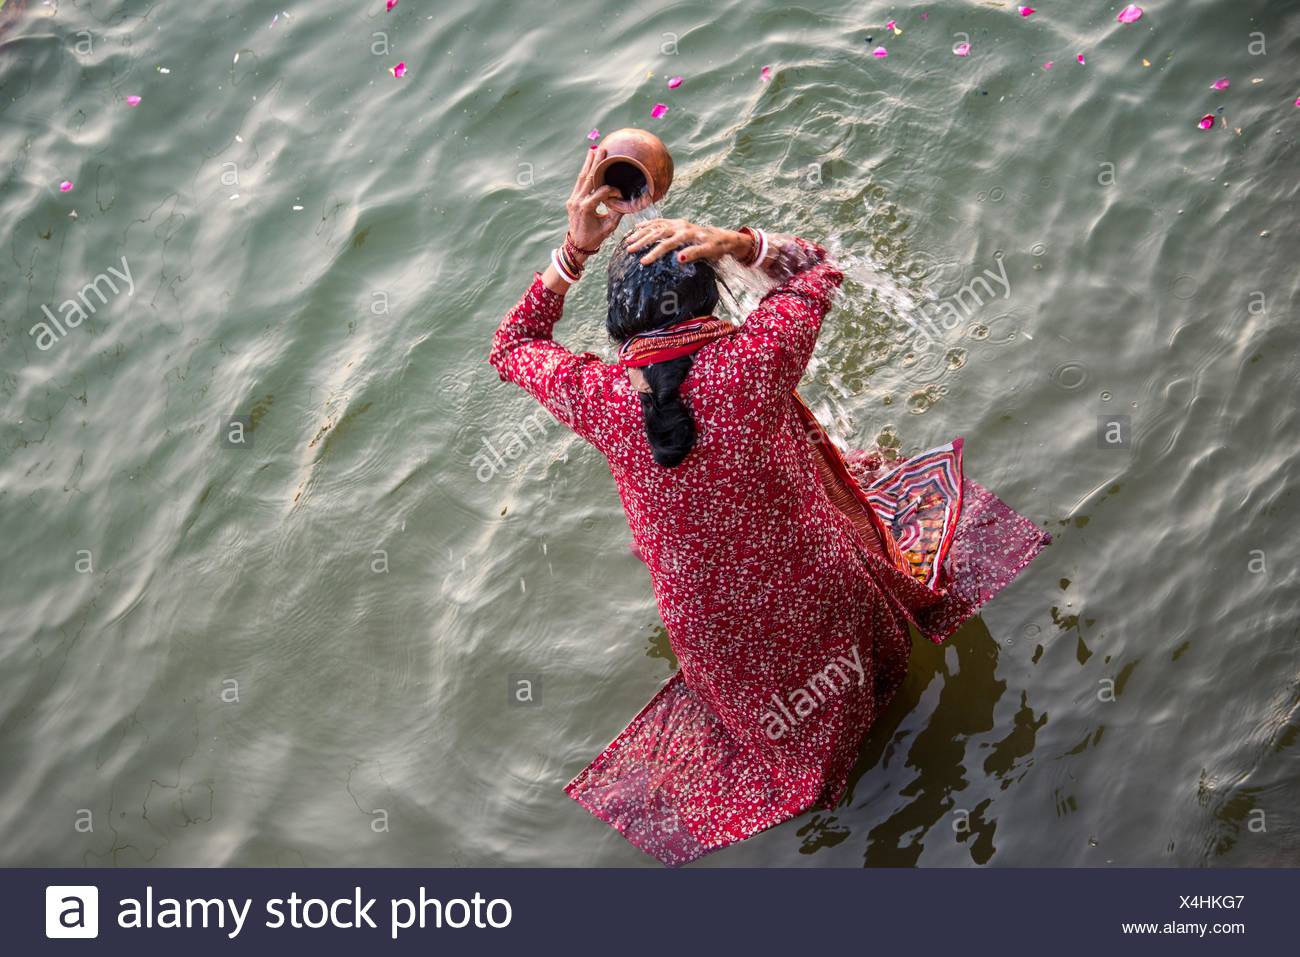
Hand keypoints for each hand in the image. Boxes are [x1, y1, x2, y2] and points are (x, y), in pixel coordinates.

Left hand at [565, 147, 622, 253]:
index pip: (602, 192)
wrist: (577, 245)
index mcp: (587, 208)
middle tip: (602, 150)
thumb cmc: (594, 238)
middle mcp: (578, 201)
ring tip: (593, 151)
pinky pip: (579, 183)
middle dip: (596, 163)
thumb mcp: (609, 227)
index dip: (613, 191)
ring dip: (588, 163)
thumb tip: (626, 201)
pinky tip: (588, 163)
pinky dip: (584, 173)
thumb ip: (617, 213)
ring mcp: (573, 199)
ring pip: (581, 178)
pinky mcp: (572, 199)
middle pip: (588, 178)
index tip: (621, 194)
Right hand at [625, 219, 749, 265]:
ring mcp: (678, 223)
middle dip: (642, 241)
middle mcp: (681, 225)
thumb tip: (679, 259)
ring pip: (656, 225)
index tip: (643, 261)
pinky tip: (638, 227)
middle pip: (657, 232)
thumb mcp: (710, 252)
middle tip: (629, 250)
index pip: (666, 243)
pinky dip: (648, 224)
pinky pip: (659, 222)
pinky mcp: (677, 223)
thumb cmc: (718, 247)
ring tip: (628, 240)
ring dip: (642, 232)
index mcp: (687, 233)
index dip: (654, 252)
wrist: (725, 238)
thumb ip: (695, 253)